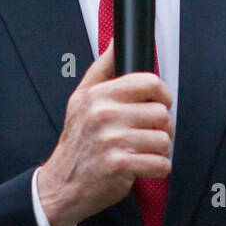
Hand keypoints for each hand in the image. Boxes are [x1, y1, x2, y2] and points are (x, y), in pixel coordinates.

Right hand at [37, 41, 173, 225]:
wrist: (61, 184)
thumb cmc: (77, 143)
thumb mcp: (81, 99)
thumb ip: (102, 69)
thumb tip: (115, 41)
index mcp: (98, 96)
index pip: (149, 82)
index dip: (162, 95)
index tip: (159, 104)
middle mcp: (104, 115)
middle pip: (161, 113)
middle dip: (161, 128)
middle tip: (146, 135)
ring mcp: (112, 140)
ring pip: (164, 139)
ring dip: (159, 150)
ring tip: (141, 152)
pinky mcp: (120, 165)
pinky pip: (161, 164)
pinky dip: (157, 169)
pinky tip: (140, 167)